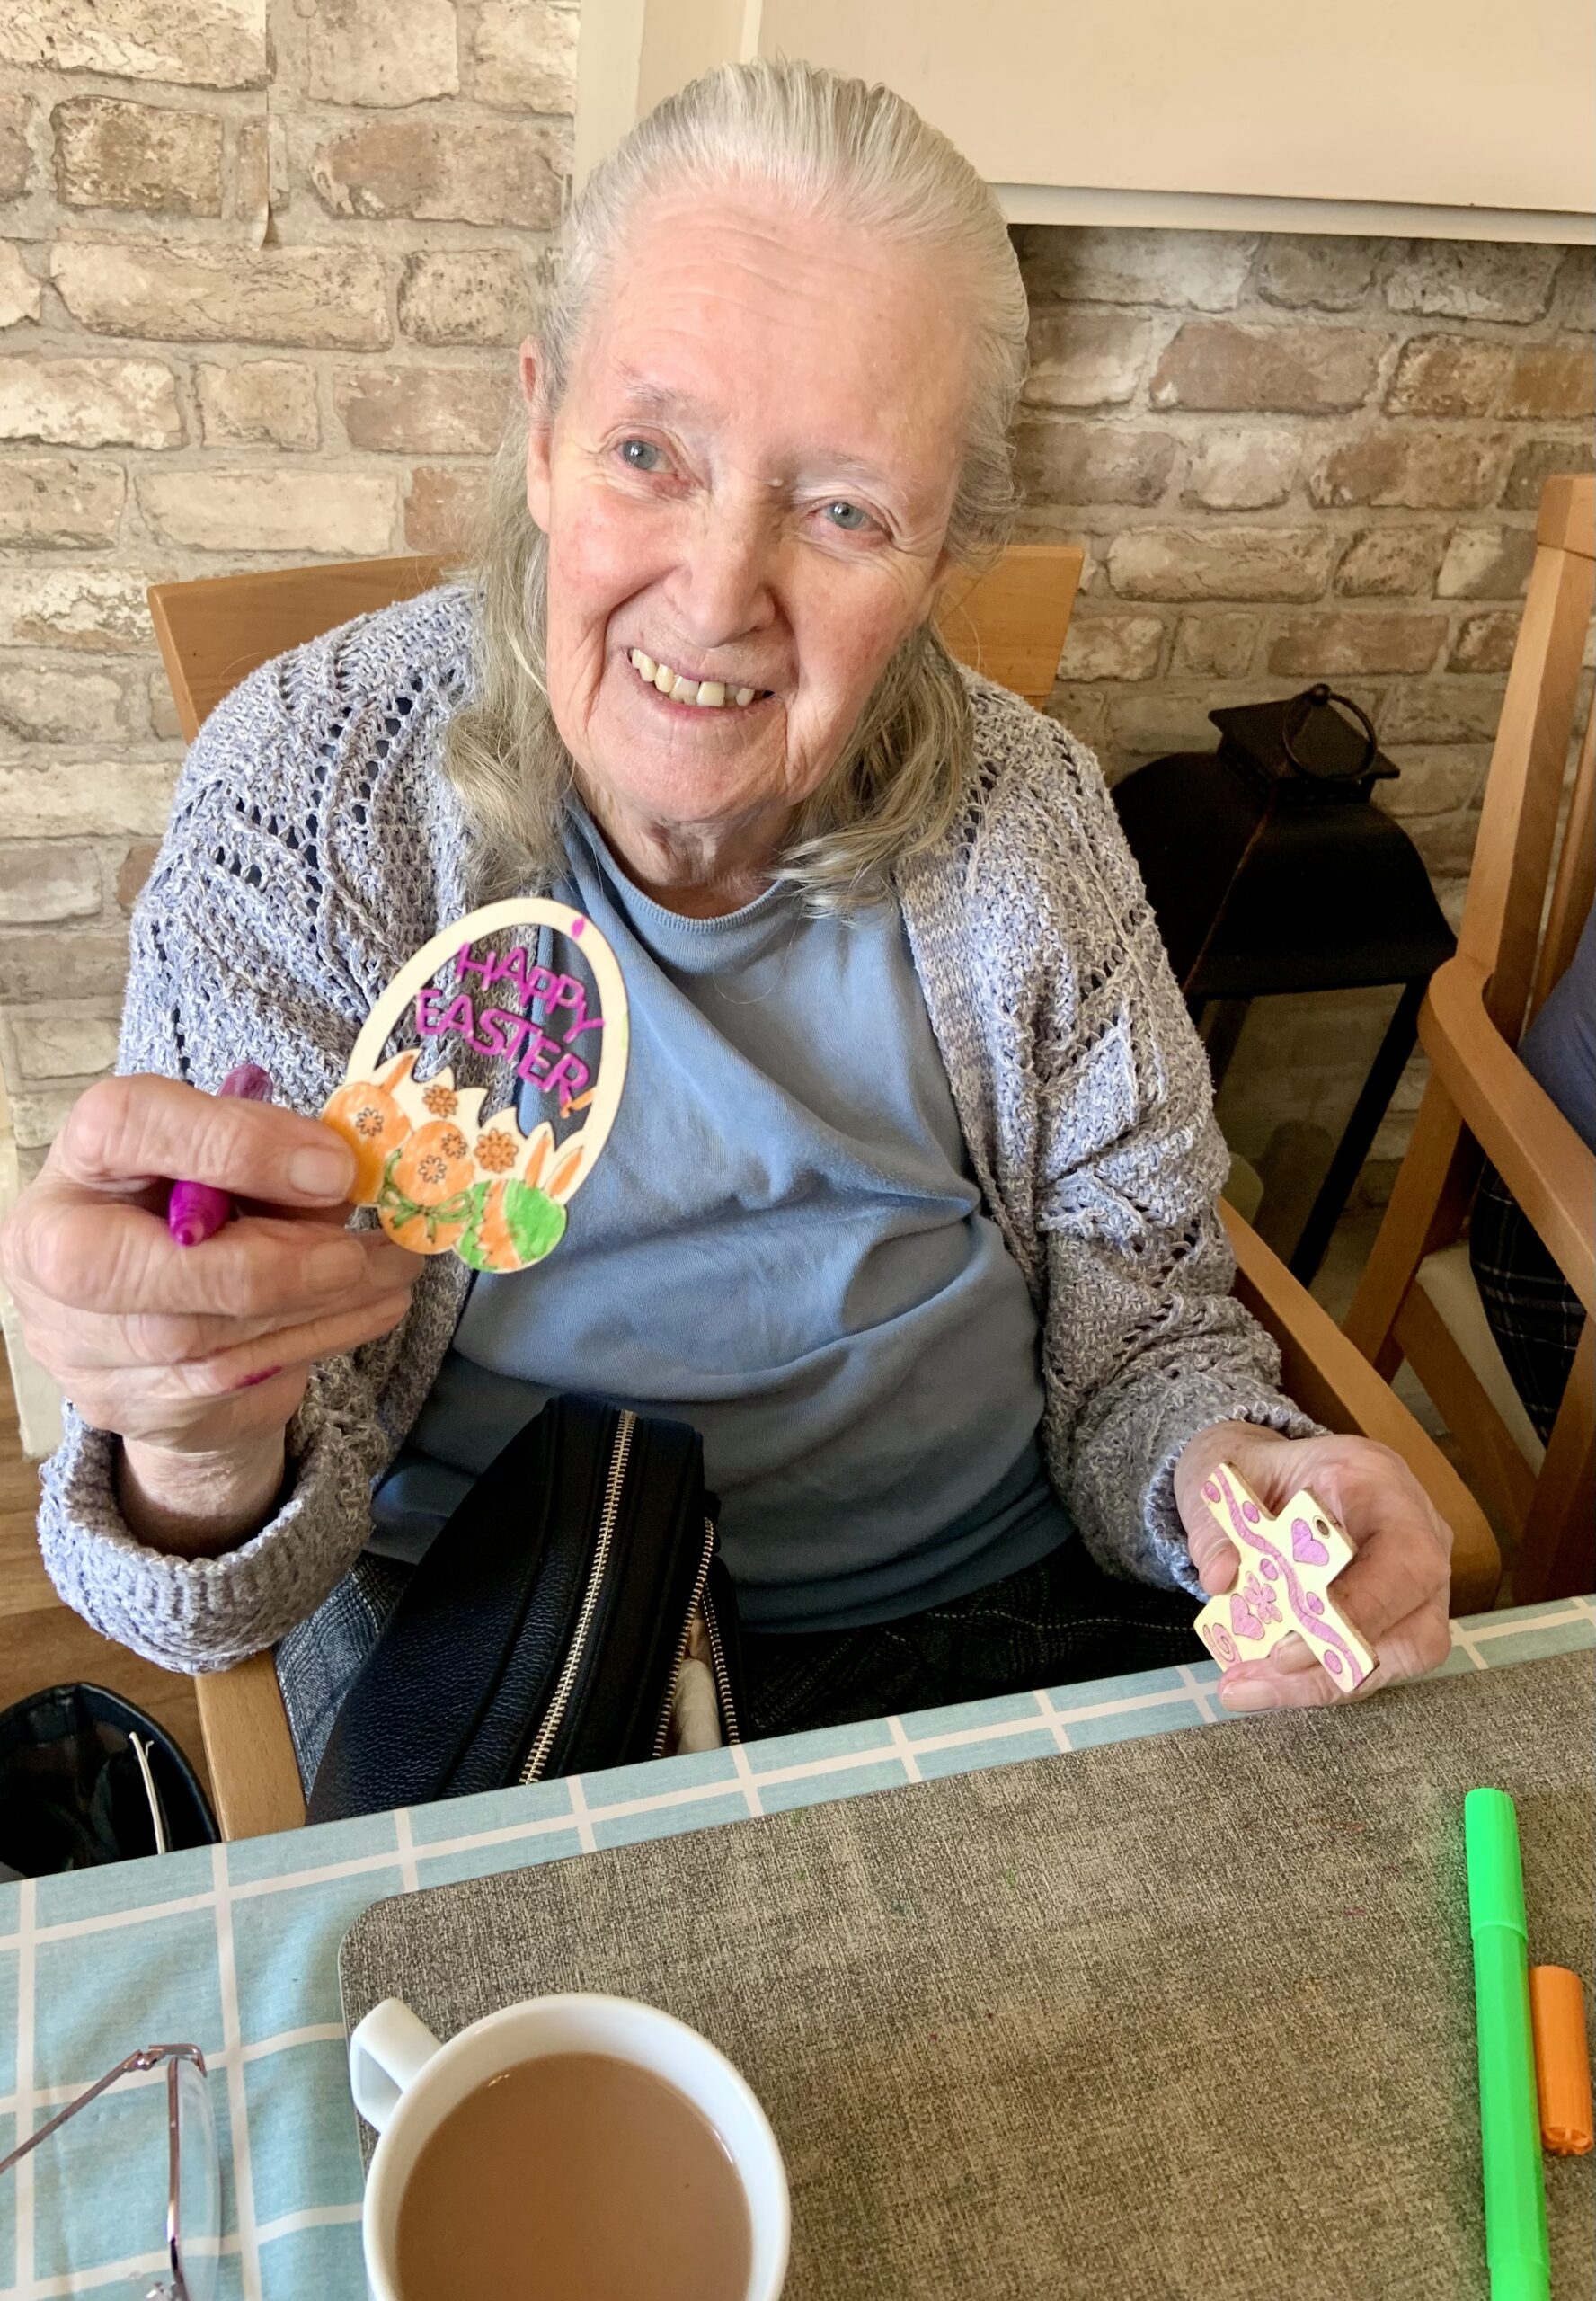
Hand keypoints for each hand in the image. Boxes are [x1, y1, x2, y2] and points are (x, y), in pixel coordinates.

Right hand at [1, 1074, 419, 1466]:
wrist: (148, 1307)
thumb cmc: (195, 1205)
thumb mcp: (229, 1156)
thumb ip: (271, 1153)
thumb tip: (342, 1174)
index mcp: (79, 1155)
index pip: (130, 1125)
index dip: (236, 1143)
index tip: (334, 1167)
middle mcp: (51, 1249)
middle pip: (156, 1265)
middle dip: (282, 1264)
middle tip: (367, 1252)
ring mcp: (78, 1342)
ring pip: (206, 1341)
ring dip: (321, 1308)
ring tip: (393, 1273)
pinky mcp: (125, 1405)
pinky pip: (232, 1383)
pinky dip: (316, 1340)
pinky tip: (369, 1309)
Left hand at [1174, 1422, 1453, 1711]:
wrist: (1262, 1474)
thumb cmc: (1254, 1470)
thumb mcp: (1220, 1478)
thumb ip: (1216, 1525)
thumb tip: (1221, 1578)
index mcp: (1378, 1481)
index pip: (1404, 1556)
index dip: (1360, 1610)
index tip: (1289, 1647)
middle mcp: (1417, 1532)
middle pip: (1415, 1622)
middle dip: (1334, 1662)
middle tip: (1256, 1678)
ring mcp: (1415, 1578)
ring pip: (1399, 1655)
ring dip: (1322, 1682)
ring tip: (1247, 1687)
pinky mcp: (1396, 1614)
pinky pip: (1371, 1660)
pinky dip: (1317, 1678)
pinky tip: (1262, 1681)